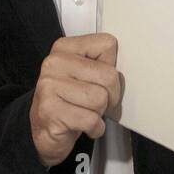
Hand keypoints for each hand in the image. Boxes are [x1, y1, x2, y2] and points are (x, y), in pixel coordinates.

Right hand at [30, 33, 122, 166]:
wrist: (43, 130)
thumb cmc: (69, 101)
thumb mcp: (84, 74)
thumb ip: (102, 64)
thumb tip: (129, 66)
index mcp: (64, 47)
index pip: (107, 44)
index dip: (112, 68)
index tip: (100, 80)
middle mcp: (53, 63)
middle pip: (108, 76)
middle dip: (109, 96)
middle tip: (95, 103)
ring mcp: (49, 86)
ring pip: (100, 99)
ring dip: (99, 113)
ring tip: (85, 112)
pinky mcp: (50, 111)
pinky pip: (91, 120)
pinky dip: (94, 128)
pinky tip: (83, 126)